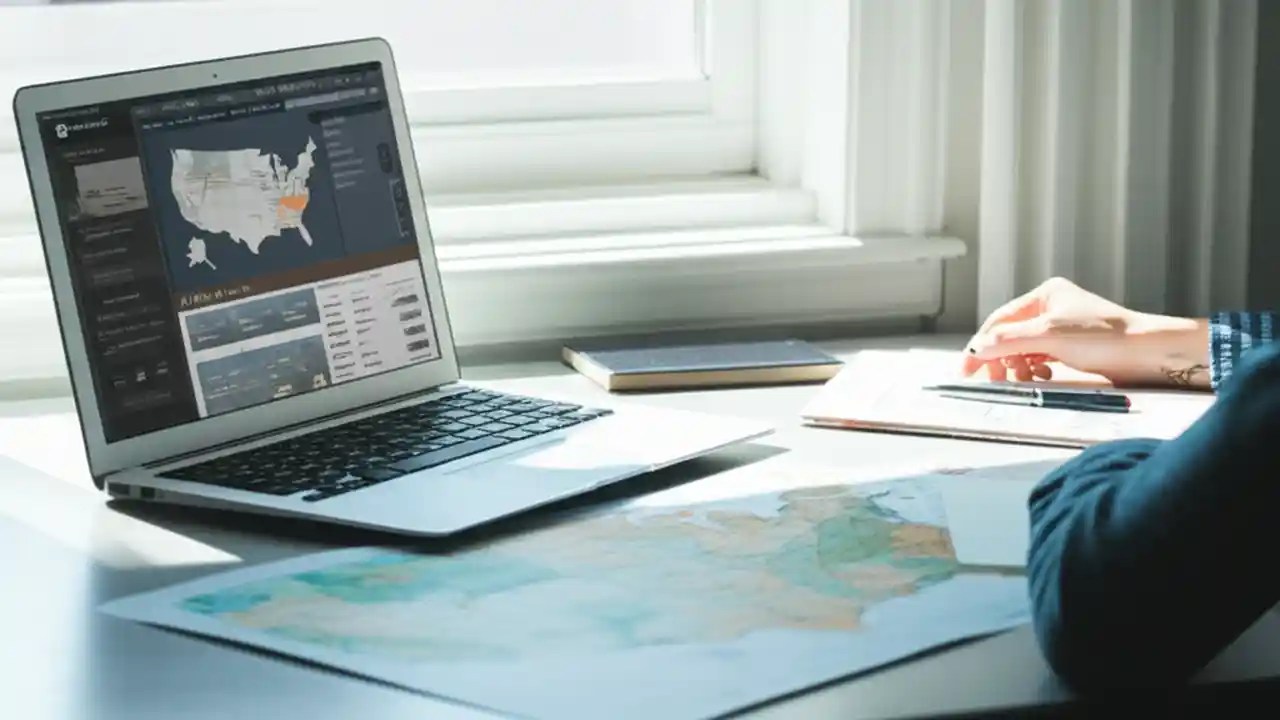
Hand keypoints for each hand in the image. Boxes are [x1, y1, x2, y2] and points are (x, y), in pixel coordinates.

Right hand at [961, 277, 1210, 387]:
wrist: (1146, 353)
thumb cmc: (1105, 336)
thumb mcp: (1049, 335)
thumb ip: (1009, 340)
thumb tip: (976, 347)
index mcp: (1044, 295)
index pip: (1000, 320)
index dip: (981, 344)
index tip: (967, 368)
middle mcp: (1050, 309)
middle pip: (1009, 336)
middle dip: (1001, 358)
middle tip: (996, 379)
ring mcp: (1060, 329)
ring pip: (1022, 350)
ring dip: (1018, 367)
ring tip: (1026, 379)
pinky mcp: (1070, 348)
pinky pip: (1038, 359)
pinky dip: (1034, 370)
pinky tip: (1043, 377)